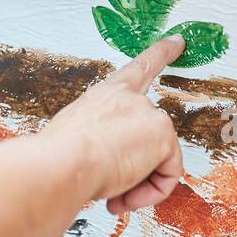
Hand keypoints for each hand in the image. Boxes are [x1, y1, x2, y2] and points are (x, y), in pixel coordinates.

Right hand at [43, 35, 184, 213]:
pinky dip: (153, 191)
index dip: (160, 53)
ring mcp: (149, 114)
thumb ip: (98, 140)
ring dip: (138, 184)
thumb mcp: (74, 137)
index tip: (178, 41)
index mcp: (106, 95)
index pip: (138, 70)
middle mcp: (130, 99)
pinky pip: (170, 174)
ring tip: (115, 193)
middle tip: (114, 189)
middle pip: (152, 134)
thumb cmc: (57, 155)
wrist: (62, 163)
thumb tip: (101, 161)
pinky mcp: (163, 135)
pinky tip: (128, 194)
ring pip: (159, 160)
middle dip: (137, 169)